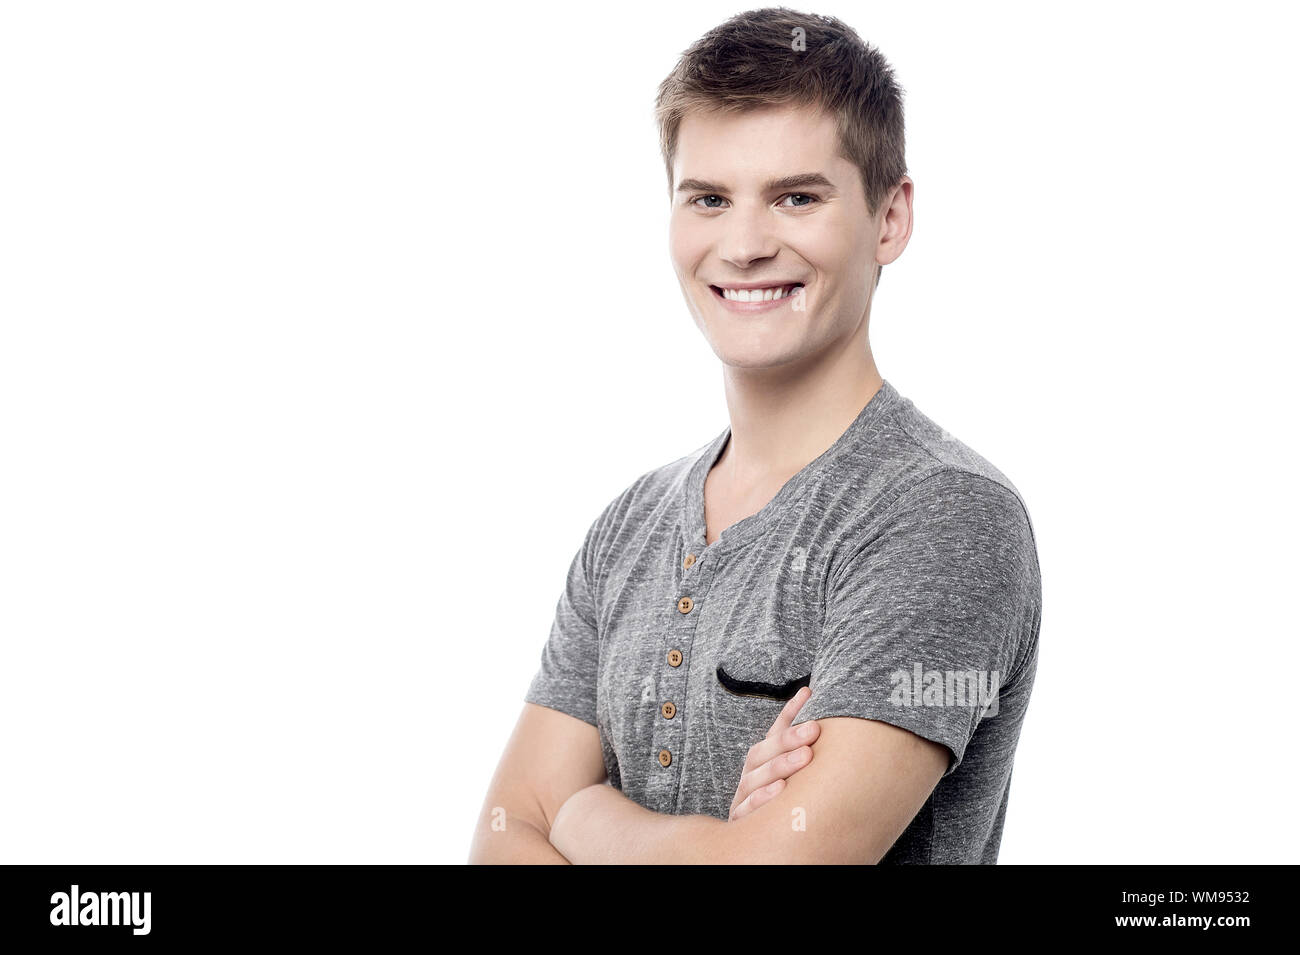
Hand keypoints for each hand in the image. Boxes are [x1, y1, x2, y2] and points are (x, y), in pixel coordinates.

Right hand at [728, 685, 819, 820]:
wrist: (759, 843)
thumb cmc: (781, 801)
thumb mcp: (790, 771)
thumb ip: (800, 744)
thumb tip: (815, 700)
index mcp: (762, 760)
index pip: (774, 731)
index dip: (790, 712)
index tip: (808, 695)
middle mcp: (751, 774)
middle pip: (764, 752)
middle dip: (789, 739)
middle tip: (814, 729)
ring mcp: (744, 795)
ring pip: (756, 777)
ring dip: (780, 764)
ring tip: (805, 756)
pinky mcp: (740, 819)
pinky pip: (748, 807)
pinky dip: (763, 798)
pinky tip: (780, 790)